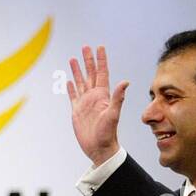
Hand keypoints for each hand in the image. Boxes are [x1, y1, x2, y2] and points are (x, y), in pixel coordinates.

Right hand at [67, 45, 128, 166]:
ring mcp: (85, 103)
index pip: (102, 73)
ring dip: (77, 70)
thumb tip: (126, 82)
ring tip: (73, 58)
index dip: (101, 60)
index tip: (99, 47)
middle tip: (85, 47)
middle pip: (90, 73)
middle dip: (88, 60)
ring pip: (80, 82)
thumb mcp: (113, 114)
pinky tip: (69, 80)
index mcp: (102, 95)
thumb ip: (118, 98)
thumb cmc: (108, 134)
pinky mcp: (77, 111)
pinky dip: (71, 87)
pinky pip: (73, 96)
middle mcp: (94, 97)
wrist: (99, 148)